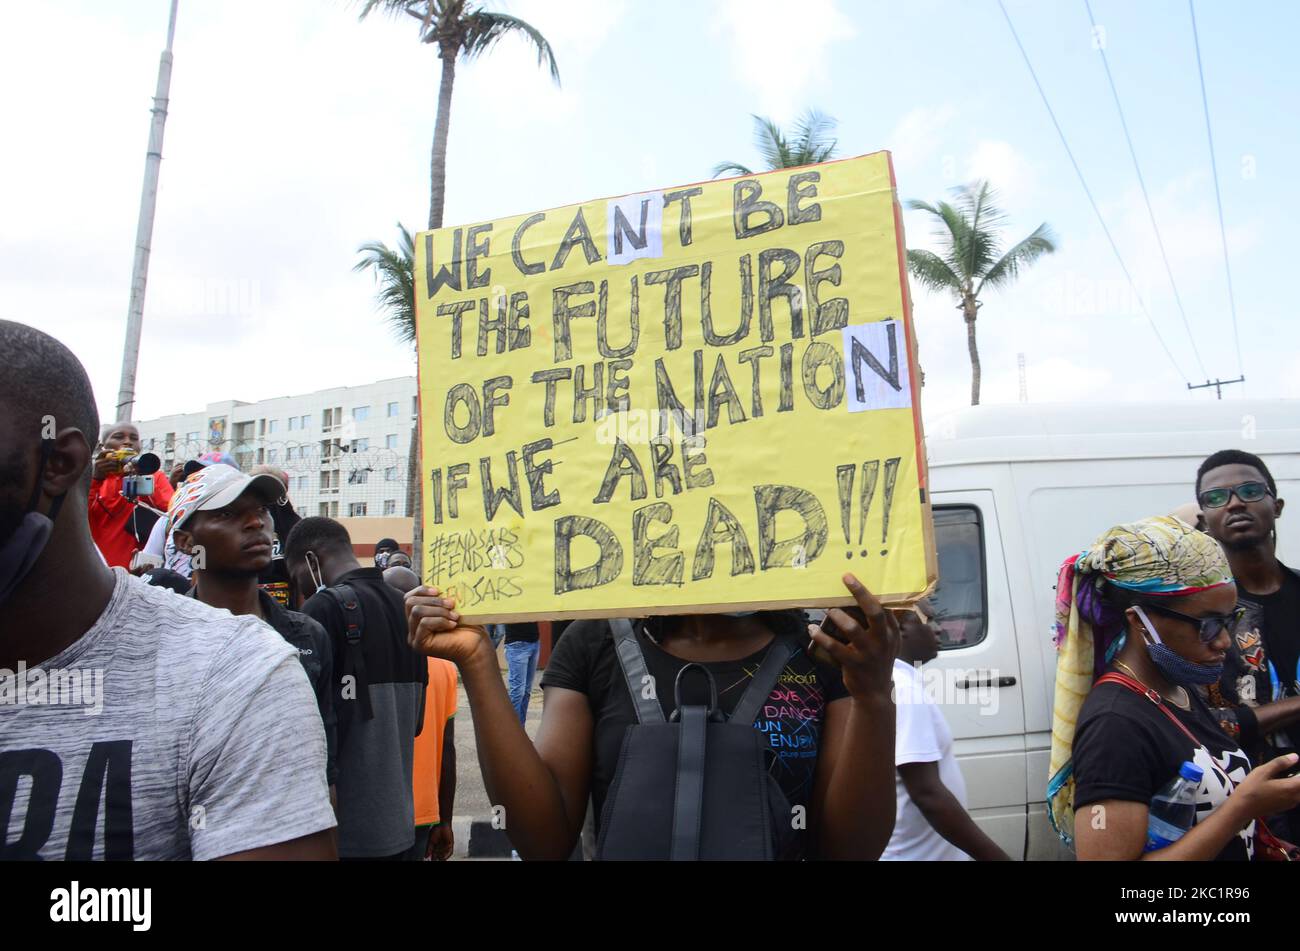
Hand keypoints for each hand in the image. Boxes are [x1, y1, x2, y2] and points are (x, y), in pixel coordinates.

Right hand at [92, 451, 119, 480]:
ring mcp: (99, 466)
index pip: (102, 452)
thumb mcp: (102, 462)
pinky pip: (110, 469)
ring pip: (110, 463)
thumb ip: (106, 458)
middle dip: (115, 459)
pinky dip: (115, 468)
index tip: (114, 450)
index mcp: (97, 458)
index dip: (108, 450)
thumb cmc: (101, 468)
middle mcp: (97, 462)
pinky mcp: (102, 471)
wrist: (97, 476)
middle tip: (119, 459)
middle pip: (108, 458)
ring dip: (116, 464)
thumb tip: (114, 452)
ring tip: (118, 464)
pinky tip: (117, 469)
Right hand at [405, 586, 491, 667]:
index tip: (438, 590)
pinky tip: (452, 625)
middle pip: (410, 603)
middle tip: (451, 603)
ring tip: (454, 616)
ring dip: (438, 611)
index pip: (409, 598)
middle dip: (432, 600)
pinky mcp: (419, 644)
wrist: (475, 646)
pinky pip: (424, 623)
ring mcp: (414, 636)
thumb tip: (435, 581)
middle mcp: (413, 627)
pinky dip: (440, 621)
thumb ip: (440, 597)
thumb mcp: (451, 607)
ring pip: (417, 611)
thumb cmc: (466, 626)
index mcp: (418, 617)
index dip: (421, 590)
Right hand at [427, 822, 453, 860]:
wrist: (442, 824)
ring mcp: (446, 846)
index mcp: (435, 847)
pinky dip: (447, 855)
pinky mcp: (451, 844)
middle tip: (434, 860)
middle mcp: (441, 848)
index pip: (434, 856)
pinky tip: (444, 857)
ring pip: (444, 855)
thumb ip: (428, 849)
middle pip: (439, 856)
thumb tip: (425, 856)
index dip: (433, 858)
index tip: (431, 860)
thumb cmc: (436, 831)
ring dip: (442, 857)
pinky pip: (450, 852)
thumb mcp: (430, 840)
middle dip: (438, 859)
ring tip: (440, 858)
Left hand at [808, 573, 899, 701]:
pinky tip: (811, 628)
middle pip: (874, 612)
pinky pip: (835, 647)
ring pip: (853, 628)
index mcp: (891, 632)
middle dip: (860, 593)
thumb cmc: (877, 661)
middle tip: (846, 578)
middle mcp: (883, 640)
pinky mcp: (854, 664)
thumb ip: (880, 624)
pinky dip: (821, 636)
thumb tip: (862, 598)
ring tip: (828, 610)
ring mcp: (869, 653)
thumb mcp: (887, 642)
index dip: (869, 590)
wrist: (875, 693)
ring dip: (838, 616)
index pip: (884, 606)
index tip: (853, 576)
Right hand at [1234, 753, 1299, 818]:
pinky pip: (1295, 798)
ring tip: (1286, 777)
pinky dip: (1293, 791)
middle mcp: (1294, 797)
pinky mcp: (1284, 807)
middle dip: (1298, 779)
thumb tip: (1295, 757)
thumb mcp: (1262, 772)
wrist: (1242, 808)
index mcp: (1290, 787)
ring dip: (1296, 785)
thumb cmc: (1251, 788)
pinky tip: (1282, 786)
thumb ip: (1280, 763)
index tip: (1295, 767)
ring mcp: (1290, 804)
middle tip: (1291, 771)